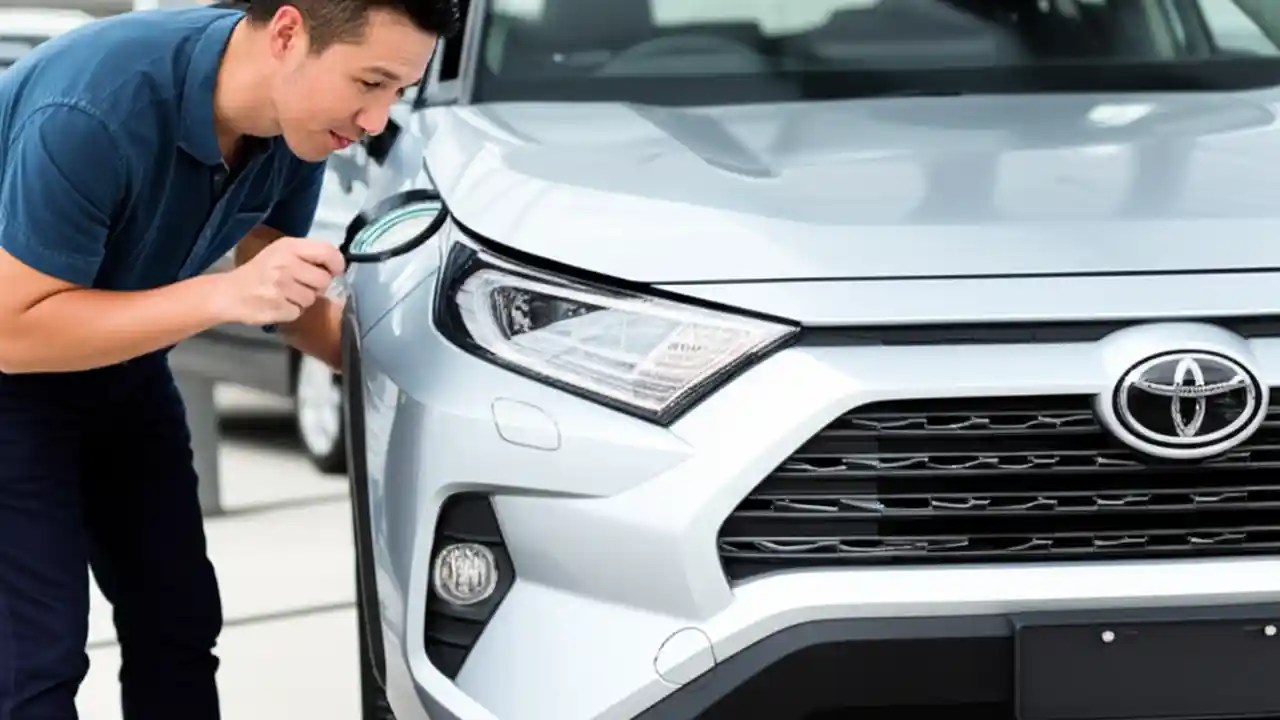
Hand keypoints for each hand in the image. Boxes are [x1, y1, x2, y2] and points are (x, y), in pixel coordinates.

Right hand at [214, 237, 343, 324]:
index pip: (327, 251)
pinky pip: (299, 312)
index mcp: (289, 247)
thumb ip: (307, 256)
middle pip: (324, 280)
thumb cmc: (260, 272)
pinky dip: (291, 312)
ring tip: (285, 295)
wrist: (229, 293)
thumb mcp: (280, 253)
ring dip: (302, 300)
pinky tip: (278, 305)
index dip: (337, 264)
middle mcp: (287, 264)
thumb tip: (335, 267)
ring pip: (312, 298)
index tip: (334, 271)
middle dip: (316, 286)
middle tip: (300, 285)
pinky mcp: (278, 307)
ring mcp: (282, 287)